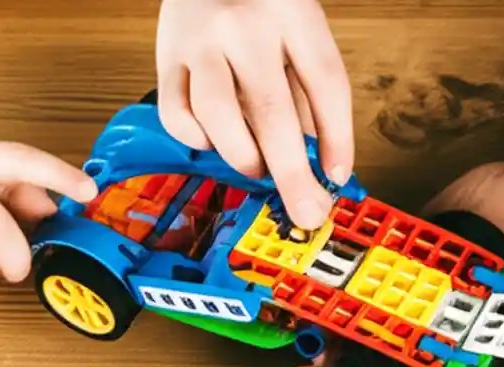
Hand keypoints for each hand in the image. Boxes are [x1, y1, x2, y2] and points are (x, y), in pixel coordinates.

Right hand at [156, 0, 351, 228]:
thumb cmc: (260, 5)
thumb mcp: (298, 28)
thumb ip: (308, 89)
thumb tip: (322, 164)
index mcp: (293, 12)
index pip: (326, 84)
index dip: (337, 139)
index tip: (337, 178)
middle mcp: (245, 25)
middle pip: (272, 111)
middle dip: (293, 174)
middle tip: (307, 210)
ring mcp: (200, 40)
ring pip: (217, 117)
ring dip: (243, 157)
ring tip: (257, 167)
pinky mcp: (165, 56)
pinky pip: (177, 114)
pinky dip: (199, 140)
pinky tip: (216, 139)